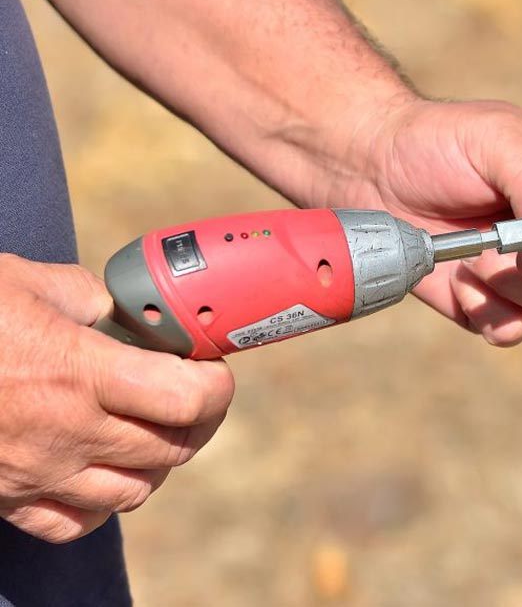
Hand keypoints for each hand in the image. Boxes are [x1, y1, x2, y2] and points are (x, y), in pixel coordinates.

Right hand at [0, 254, 233, 542]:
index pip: (188, 398)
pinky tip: (103, 469)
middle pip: (173, 448)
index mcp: (80, 371)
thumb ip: (91, 297)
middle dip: (200, 420)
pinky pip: (78, 522)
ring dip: (160, 461)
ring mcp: (37, 472)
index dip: (218, 385)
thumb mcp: (27, 281)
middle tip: (196, 395)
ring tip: (155, 430)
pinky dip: (105, 501)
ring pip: (136, 490)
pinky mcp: (7, 496)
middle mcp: (67, 431)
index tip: (214, 368)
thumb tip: (125, 313)